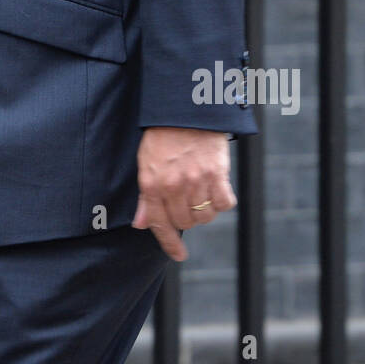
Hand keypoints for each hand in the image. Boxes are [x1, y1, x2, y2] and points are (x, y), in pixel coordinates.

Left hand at [133, 127, 235, 261]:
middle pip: (184, 221)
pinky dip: (221, 202)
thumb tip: (141, 224)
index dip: (169, 243)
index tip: (179, 255)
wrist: (185, 108)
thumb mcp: (146, 163)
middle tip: (187, 203)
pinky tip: (216, 190)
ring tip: (200, 194)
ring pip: (204, 215)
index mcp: (152, 183)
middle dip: (186, 218)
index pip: (159, 223)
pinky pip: (224, 203)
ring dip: (204, 211)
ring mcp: (196, 180)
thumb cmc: (163, 135)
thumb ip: (146, 197)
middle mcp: (173, 185)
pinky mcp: (217, 173)